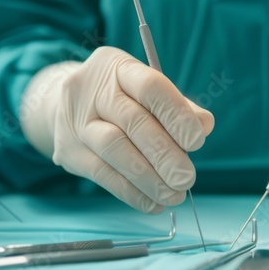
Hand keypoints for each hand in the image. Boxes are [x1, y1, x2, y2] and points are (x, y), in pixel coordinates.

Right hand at [22, 47, 213, 212]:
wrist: (63, 108)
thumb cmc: (121, 99)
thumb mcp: (146, 92)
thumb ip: (178, 106)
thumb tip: (205, 125)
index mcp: (117, 66)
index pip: (150, 86)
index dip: (176, 114)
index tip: (198, 141)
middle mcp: (92, 89)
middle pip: (132, 121)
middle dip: (164, 153)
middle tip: (187, 178)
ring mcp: (76, 120)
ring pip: (114, 149)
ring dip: (148, 178)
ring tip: (173, 195)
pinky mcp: (68, 150)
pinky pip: (101, 174)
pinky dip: (130, 192)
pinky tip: (152, 203)